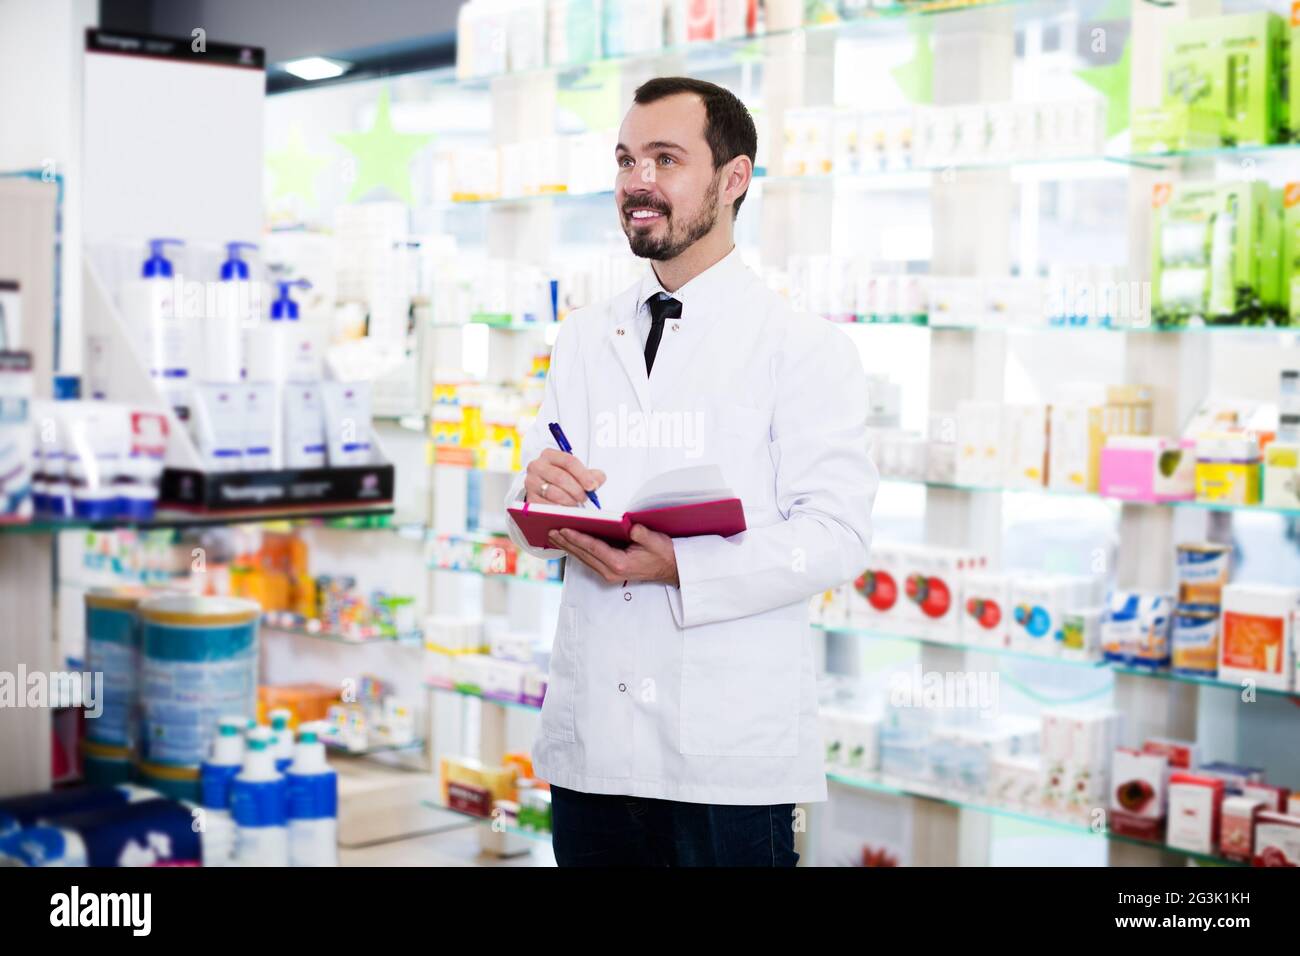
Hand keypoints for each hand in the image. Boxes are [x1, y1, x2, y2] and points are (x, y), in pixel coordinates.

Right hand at [524, 448, 605, 504]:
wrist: (542, 487)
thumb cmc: (561, 478)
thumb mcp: (575, 472)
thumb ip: (590, 474)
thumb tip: (599, 478)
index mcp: (549, 455)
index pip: (569, 461)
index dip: (583, 475)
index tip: (593, 486)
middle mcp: (537, 466)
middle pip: (560, 477)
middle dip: (576, 490)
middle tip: (585, 498)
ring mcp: (531, 482)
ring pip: (552, 492)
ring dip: (568, 501)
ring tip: (576, 504)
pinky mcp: (529, 498)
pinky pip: (545, 505)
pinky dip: (558, 509)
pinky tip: (566, 510)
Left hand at [548, 524, 678, 586]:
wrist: (670, 568)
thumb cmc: (663, 554)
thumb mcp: (656, 541)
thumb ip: (643, 534)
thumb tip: (630, 525)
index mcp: (620, 564)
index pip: (594, 548)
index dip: (577, 538)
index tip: (563, 529)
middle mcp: (611, 571)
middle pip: (583, 554)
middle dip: (566, 542)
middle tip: (550, 530)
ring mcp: (609, 573)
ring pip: (583, 558)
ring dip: (568, 547)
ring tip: (553, 535)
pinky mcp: (609, 571)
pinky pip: (588, 560)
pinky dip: (577, 550)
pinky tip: (568, 543)